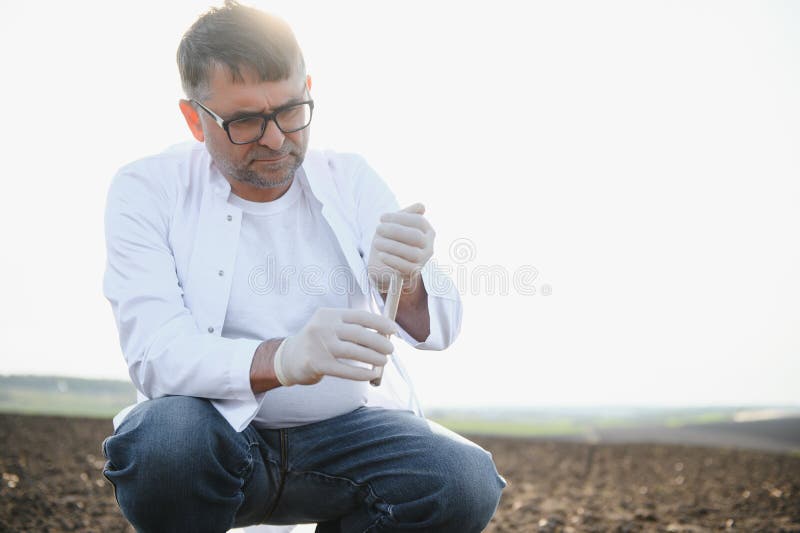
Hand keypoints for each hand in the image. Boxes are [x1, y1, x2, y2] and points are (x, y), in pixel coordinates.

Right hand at [273, 308, 397, 385]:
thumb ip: (352, 327)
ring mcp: (319, 345)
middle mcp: (323, 327)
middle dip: (380, 341)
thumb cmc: (319, 342)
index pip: (360, 316)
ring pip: (354, 352)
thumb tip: (384, 333)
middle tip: (391, 349)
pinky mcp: (317, 364)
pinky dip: (362, 373)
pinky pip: (346, 370)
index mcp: (330, 314)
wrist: (289, 358)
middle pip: (359, 334)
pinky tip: (372, 374)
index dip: (380, 322)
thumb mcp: (330, 326)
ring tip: (384, 361)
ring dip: (374, 357)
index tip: (394, 329)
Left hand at [368, 203, 434, 292]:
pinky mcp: (414, 273)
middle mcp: (429, 246)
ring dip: (392, 246)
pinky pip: (406, 267)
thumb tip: (421, 206)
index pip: (418, 221)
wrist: (384, 264)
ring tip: (376, 242)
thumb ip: (407, 214)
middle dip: (395, 231)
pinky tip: (381, 255)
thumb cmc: (391, 240)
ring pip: (412, 253)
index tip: (382, 218)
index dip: (400, 218)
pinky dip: (392, 260)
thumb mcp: (397, 225)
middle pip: (416, 236)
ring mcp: (423, 260)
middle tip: (378, 228)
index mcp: (427, 231)